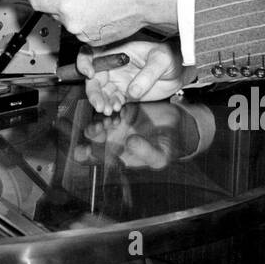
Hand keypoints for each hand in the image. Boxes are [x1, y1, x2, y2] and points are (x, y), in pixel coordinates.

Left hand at [27, 0, 173, 44]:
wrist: (141, 0)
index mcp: (65, 5)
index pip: (36, 2)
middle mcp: (71, 23)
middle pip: (52, 11)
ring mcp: (82, 34)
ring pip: (67, 20)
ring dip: (72, 10)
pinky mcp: (92, 41)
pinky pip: (80, 28)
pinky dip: (84, 19)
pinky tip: (98, 8)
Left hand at [72, 101, 212, 168]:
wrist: (179, 128)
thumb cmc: (168, 148)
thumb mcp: (161, 156)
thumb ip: (146, 152)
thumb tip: (130, 142)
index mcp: (118, 156)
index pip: (96, 157)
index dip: (87, 154)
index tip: (85, 149)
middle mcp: (113, 139)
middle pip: (93, 136)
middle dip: (92, 132)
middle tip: (101, 128)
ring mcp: (117, 123)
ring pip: (100, 119)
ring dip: (102, 118)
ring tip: (113, 119)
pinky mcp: (124, 108)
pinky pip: (113, 105)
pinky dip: (113, 106)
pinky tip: (122, 109)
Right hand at [78, 39, 186, 115]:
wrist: (180, 69)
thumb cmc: (171, 55)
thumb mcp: (161, 60)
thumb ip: (147, 75)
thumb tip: (132, 91)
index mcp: (118, 51)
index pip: (93, 53)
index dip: (85, 62)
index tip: (90, 74)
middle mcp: (114, 65)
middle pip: (94, 77)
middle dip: (93, 92)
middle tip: (100, 104)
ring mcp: (119, 80)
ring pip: (101, 91)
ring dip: (101, 101)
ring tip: (108, 110)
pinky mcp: (126, 93)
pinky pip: (112, 100)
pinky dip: (111, 105)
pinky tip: (116, 109)